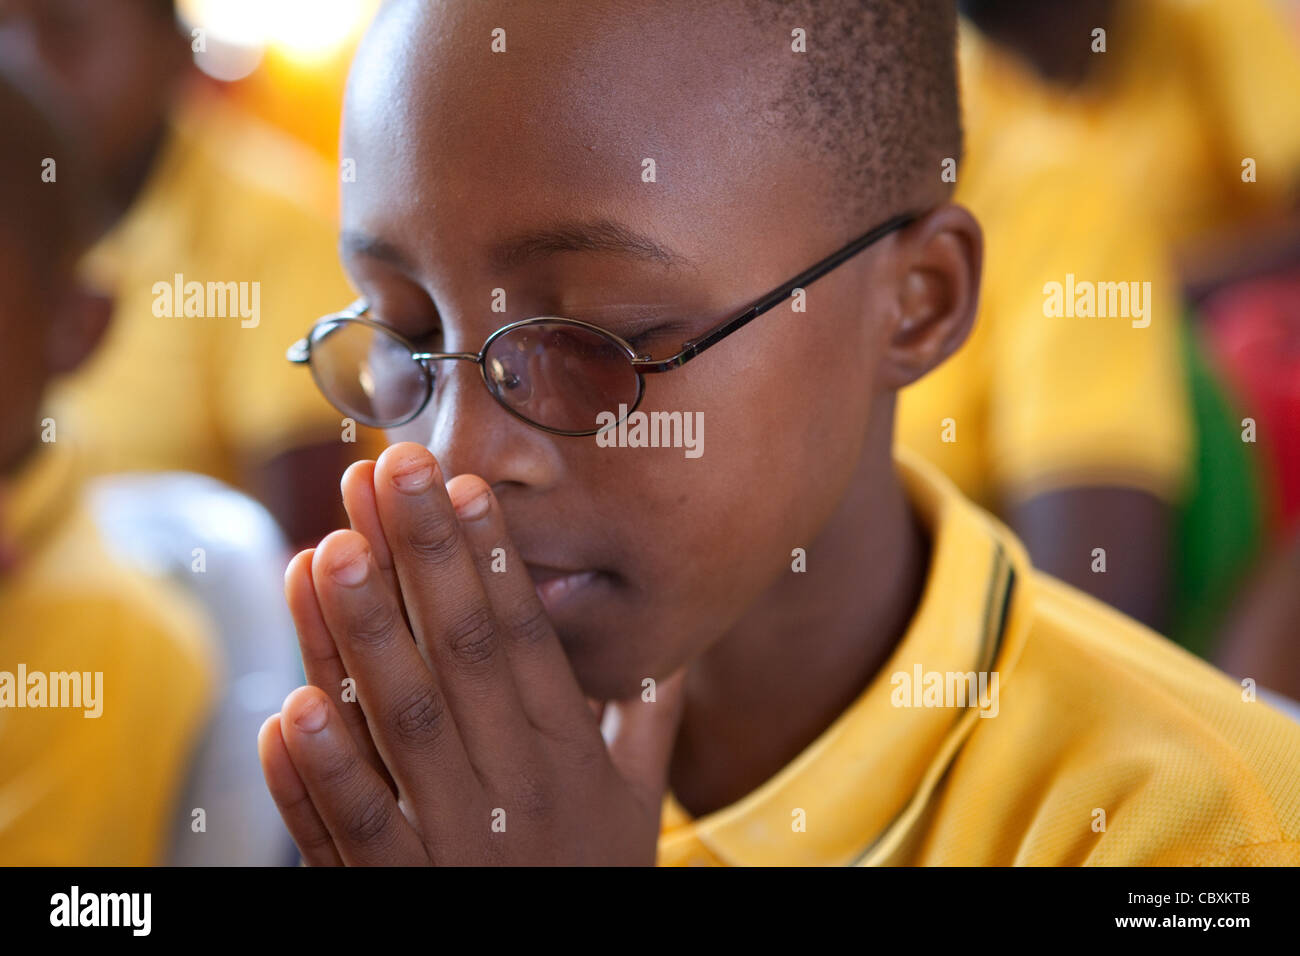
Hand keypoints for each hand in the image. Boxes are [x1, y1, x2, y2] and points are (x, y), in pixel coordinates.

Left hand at [257, 442, 685, 864]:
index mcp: (568, 754)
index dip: (493, 561)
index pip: (525, 640)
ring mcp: (451, 841)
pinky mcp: (397, 892)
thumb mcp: (635, 803)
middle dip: (420, 559)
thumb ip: (645, 722)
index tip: (466, 486)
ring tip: (325, 552)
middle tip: (386, 473)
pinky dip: (312, 777)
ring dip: (357, 640)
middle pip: (458, 658)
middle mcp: (512, 788)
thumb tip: (662, 645)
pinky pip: (349, 832)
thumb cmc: (591, 879)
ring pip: (397, 728)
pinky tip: (285, 709)